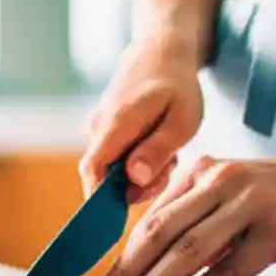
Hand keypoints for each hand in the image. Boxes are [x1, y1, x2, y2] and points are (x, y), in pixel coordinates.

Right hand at [80, 35, 204, 203]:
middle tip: (168, 170)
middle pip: (103, 176)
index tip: (112, 222)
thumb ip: (158, 149)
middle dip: (134, 187)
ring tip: (167, 153)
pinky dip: (135, 163)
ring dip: (139, 174)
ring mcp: (97, 129)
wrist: (160, 53)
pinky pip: (113, 159)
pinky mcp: (102, 132)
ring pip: (111, 169)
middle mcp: (98, 127)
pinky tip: (157, 148)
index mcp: (116, 123)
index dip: (97, 200)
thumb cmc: (177, 86)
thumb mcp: (183, 118)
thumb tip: (134, 179)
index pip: (93, 169)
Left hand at [96, 147, 275, 275]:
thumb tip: (157, 267)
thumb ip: (200, 220)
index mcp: (202, 171)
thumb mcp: (237, 194)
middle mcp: (219, 181)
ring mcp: (248, 204)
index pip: (150, 220)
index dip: (124, 259)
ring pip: (187, 252)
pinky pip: (227, 271)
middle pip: (158, 234)